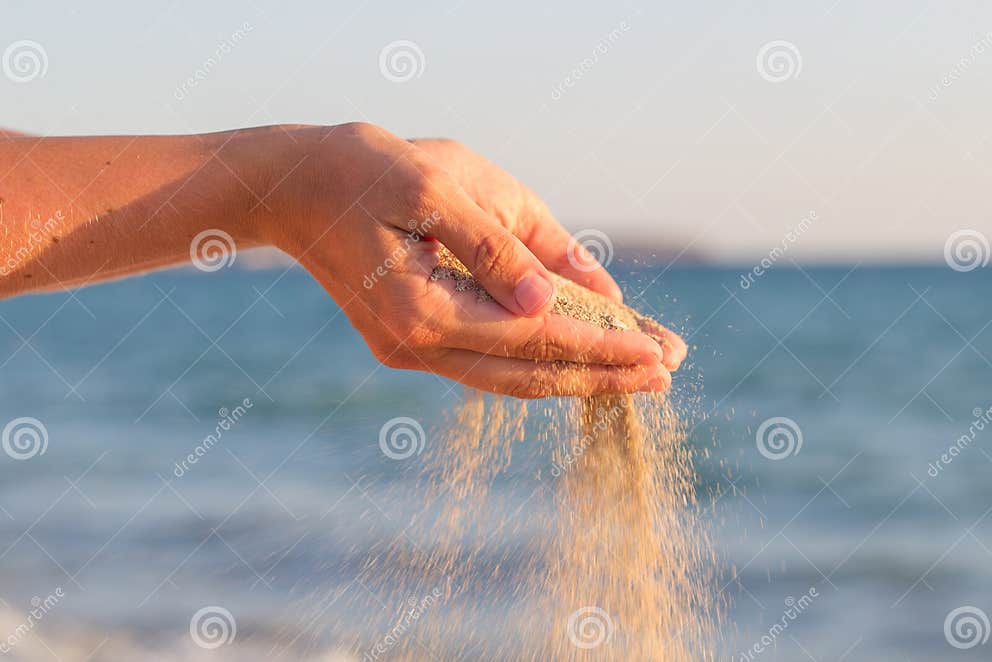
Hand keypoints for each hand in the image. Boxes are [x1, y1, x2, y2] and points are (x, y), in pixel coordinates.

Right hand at [256, 123, 682, 396]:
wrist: (293, 186)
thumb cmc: (368, 169)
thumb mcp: (441, 188)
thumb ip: (504, 246)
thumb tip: (561, 297)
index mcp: (423, 308)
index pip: (536, 335)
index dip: (602, 345)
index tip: (660, 354)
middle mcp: (416, 344)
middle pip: (527, 373)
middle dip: (600, 374)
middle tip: (665, 376)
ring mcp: (408, 349)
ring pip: (507, 376)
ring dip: (573, 375)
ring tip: (632, 374)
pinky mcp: (407, 341)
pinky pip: (485, 362)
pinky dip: (534, 361)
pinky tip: (571, 356)